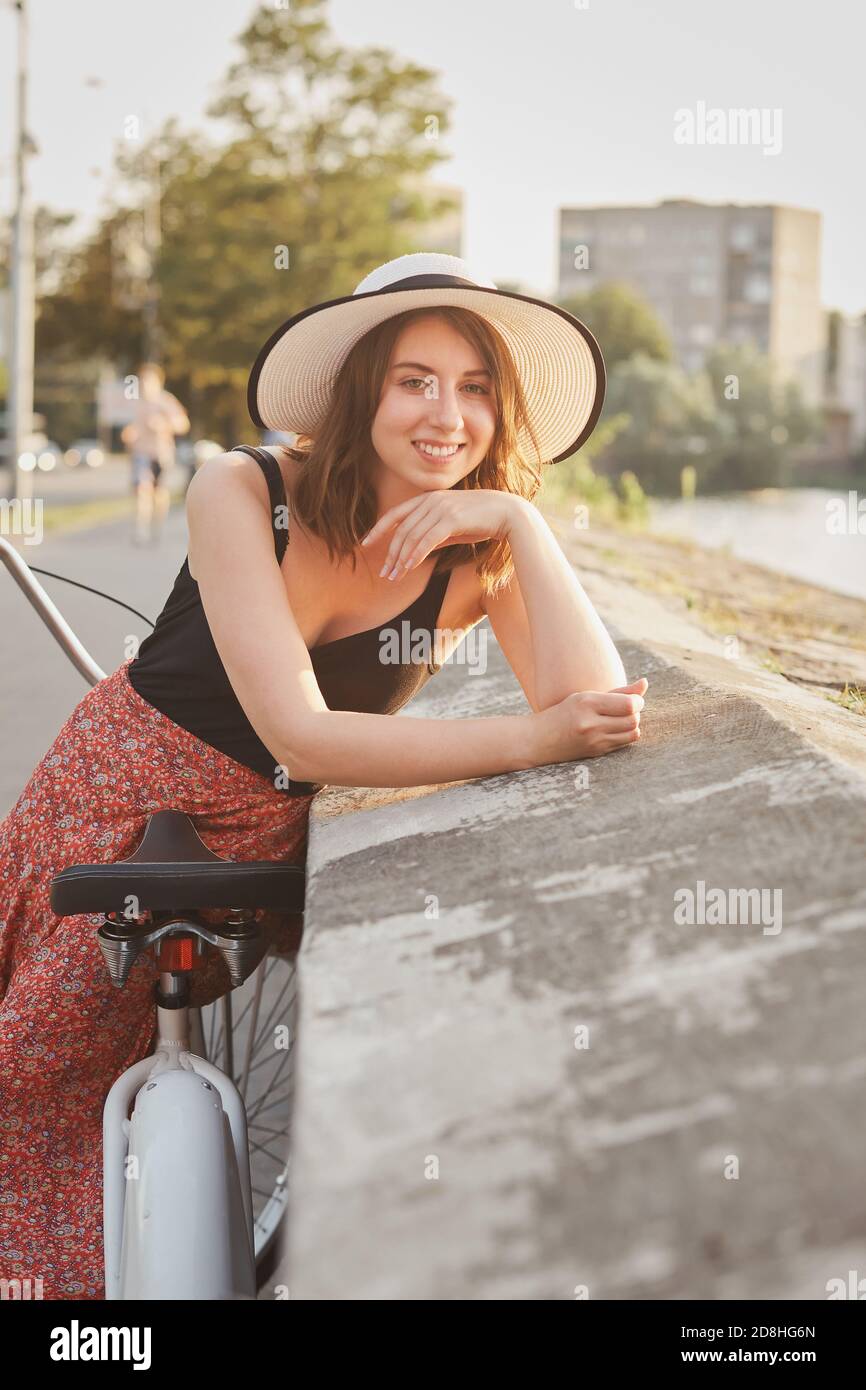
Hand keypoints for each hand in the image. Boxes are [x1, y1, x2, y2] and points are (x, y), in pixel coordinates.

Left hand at [361, 490, 525, 579]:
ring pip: (411, 536)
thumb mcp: (453, 525)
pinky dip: (414, 555)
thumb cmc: (483, 520)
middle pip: (401, 529)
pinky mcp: (451, 519)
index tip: (365, 544)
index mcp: (429, 498)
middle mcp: (431, 500)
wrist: (510, 513)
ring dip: (400, 559)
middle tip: (384, 573)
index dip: (378, 529)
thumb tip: (417, 551)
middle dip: (390, 553)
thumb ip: (434, 534)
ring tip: (394, 577)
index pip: (396, 514)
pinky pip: (426, 541)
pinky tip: (408, 568)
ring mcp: (441, 508)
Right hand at [532, 678, 647, 765]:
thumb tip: (645, 683)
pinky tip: (614, 729)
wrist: (538, 740)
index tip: (634, 699)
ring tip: (621, 718)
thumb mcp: (585, 697)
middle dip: (636, 712)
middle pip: (633, 719)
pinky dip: (626, 735)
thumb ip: (618, 691)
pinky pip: (623, 743)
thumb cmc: (563, 713)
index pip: (628, 705)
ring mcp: (594, 741)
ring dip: (633, 724)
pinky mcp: (596, 753)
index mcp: (586, 703)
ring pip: (632, 732)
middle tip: (628, 708)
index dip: (638, 701)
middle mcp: (590, 723)